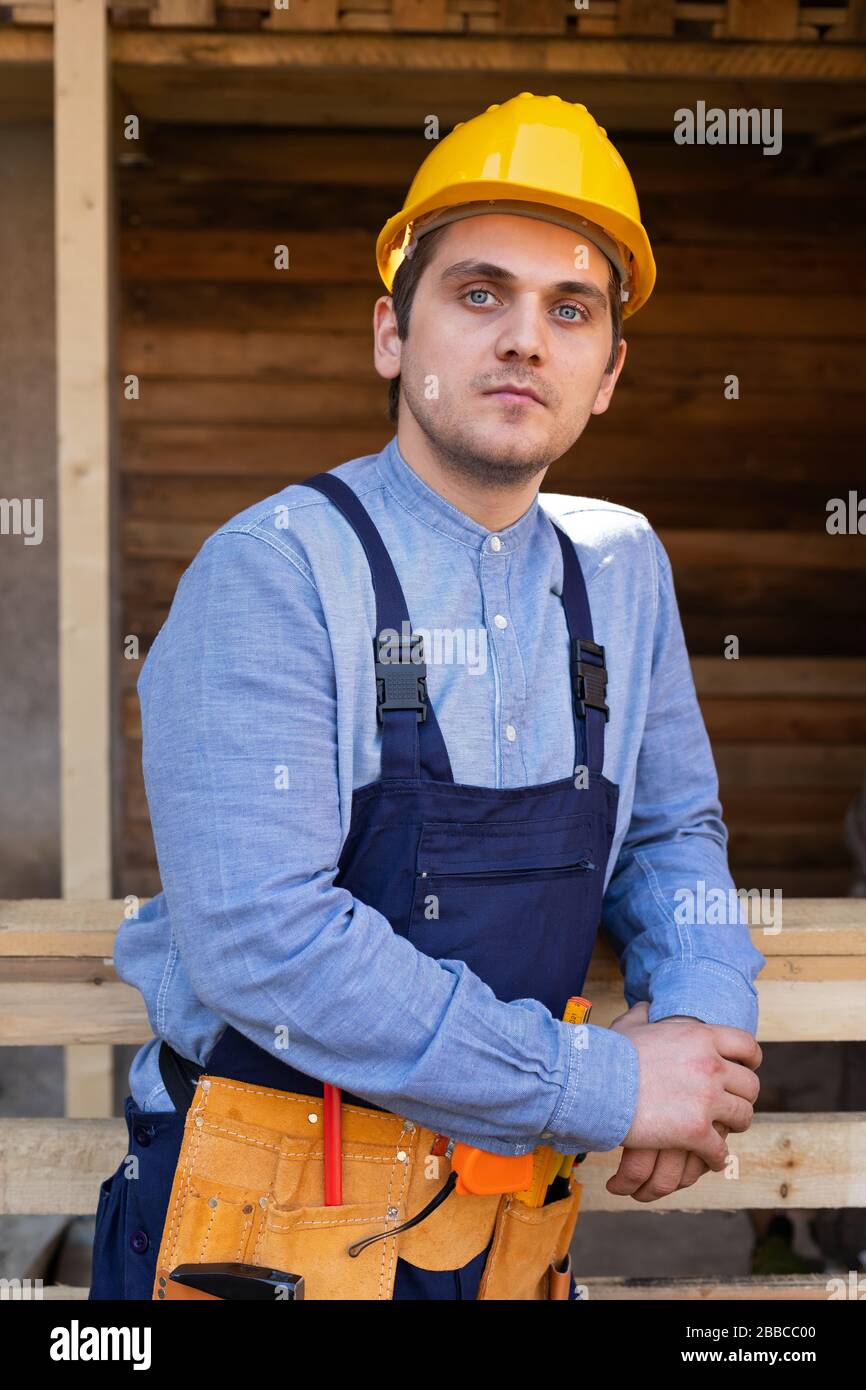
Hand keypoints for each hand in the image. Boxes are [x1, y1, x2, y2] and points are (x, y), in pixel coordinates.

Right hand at [605, 1001, 759, 1197]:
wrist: (596, 1082)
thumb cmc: (609, 1054)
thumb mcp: (631, 1025)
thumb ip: (646, 1014)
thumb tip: (647, 1007)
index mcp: (700, 1036)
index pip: (746, 1045)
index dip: (750, 1060)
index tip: (746, 1070)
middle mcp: (711, 1065)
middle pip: (750, 1085)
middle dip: (743, 1097)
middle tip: (732, 1106)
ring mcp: (706, 1099)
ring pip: (742, 1117)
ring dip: (733, 1126)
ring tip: (722, 1132)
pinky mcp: (695, 1131)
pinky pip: (720, 1149)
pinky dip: (717, 1157)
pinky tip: (709, 1159)